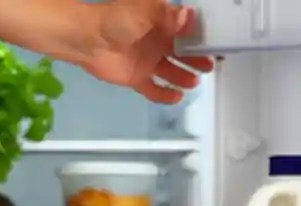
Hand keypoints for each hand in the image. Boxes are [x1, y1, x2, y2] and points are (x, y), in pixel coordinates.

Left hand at [83, 0, 214, 103]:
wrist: (87, 40)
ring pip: (171, 71)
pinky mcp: (137, 78)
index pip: (184, 29)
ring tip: (196, 81)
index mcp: (159, 22)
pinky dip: (165, 95)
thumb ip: (168, 17)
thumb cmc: (116, 20)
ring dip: (183, 76)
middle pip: (181, 52)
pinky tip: (177, 97)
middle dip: (195, 58)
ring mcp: (147, 61)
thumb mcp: (145, 12)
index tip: (214, 41)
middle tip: (209, 65)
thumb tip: (189, 17)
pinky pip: (154, 90)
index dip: (197, 35)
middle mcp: (156, 41)